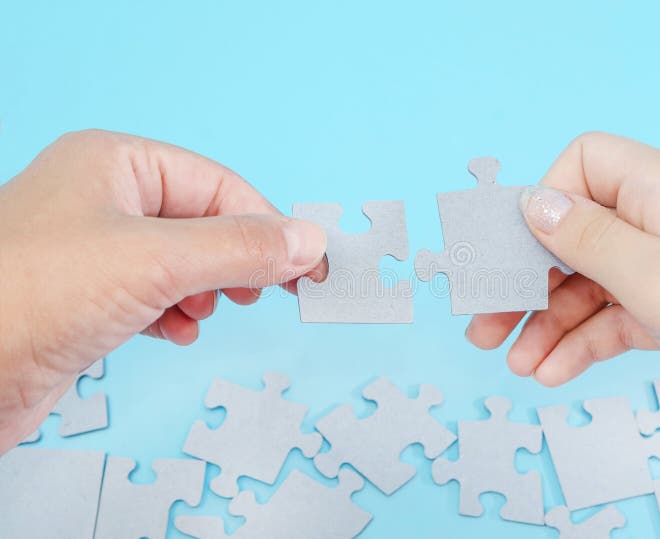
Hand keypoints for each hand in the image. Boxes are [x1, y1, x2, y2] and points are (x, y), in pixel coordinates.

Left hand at [0, 130, 326, 452]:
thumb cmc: (28, 295)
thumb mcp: (155, 261)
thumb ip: (239, 248)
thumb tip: (306, 241)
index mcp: (116, 163)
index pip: (219, 185)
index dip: (268, 224)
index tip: (307, 265)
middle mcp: (104, 199)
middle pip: (203, 223)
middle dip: (236, 260)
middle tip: (267, 292)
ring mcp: (92, 250)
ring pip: (181, 263)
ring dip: (206, 291)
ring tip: (205, 314)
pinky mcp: (85, 299)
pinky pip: (154, 296)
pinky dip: (176, 314)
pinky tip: (175, 332)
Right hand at [466, 132, 659, 428]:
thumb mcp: (657, 278)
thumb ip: (586, 239)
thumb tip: (532, 203)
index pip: (583, 165)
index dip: (542, 203)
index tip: (514, 253)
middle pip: (575, 234)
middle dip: (528, 280)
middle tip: (486, 324)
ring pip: (589, 283)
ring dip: (548, 323)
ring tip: (516, 364)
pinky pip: (613, 316)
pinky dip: (581, 342)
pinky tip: (553, 371)